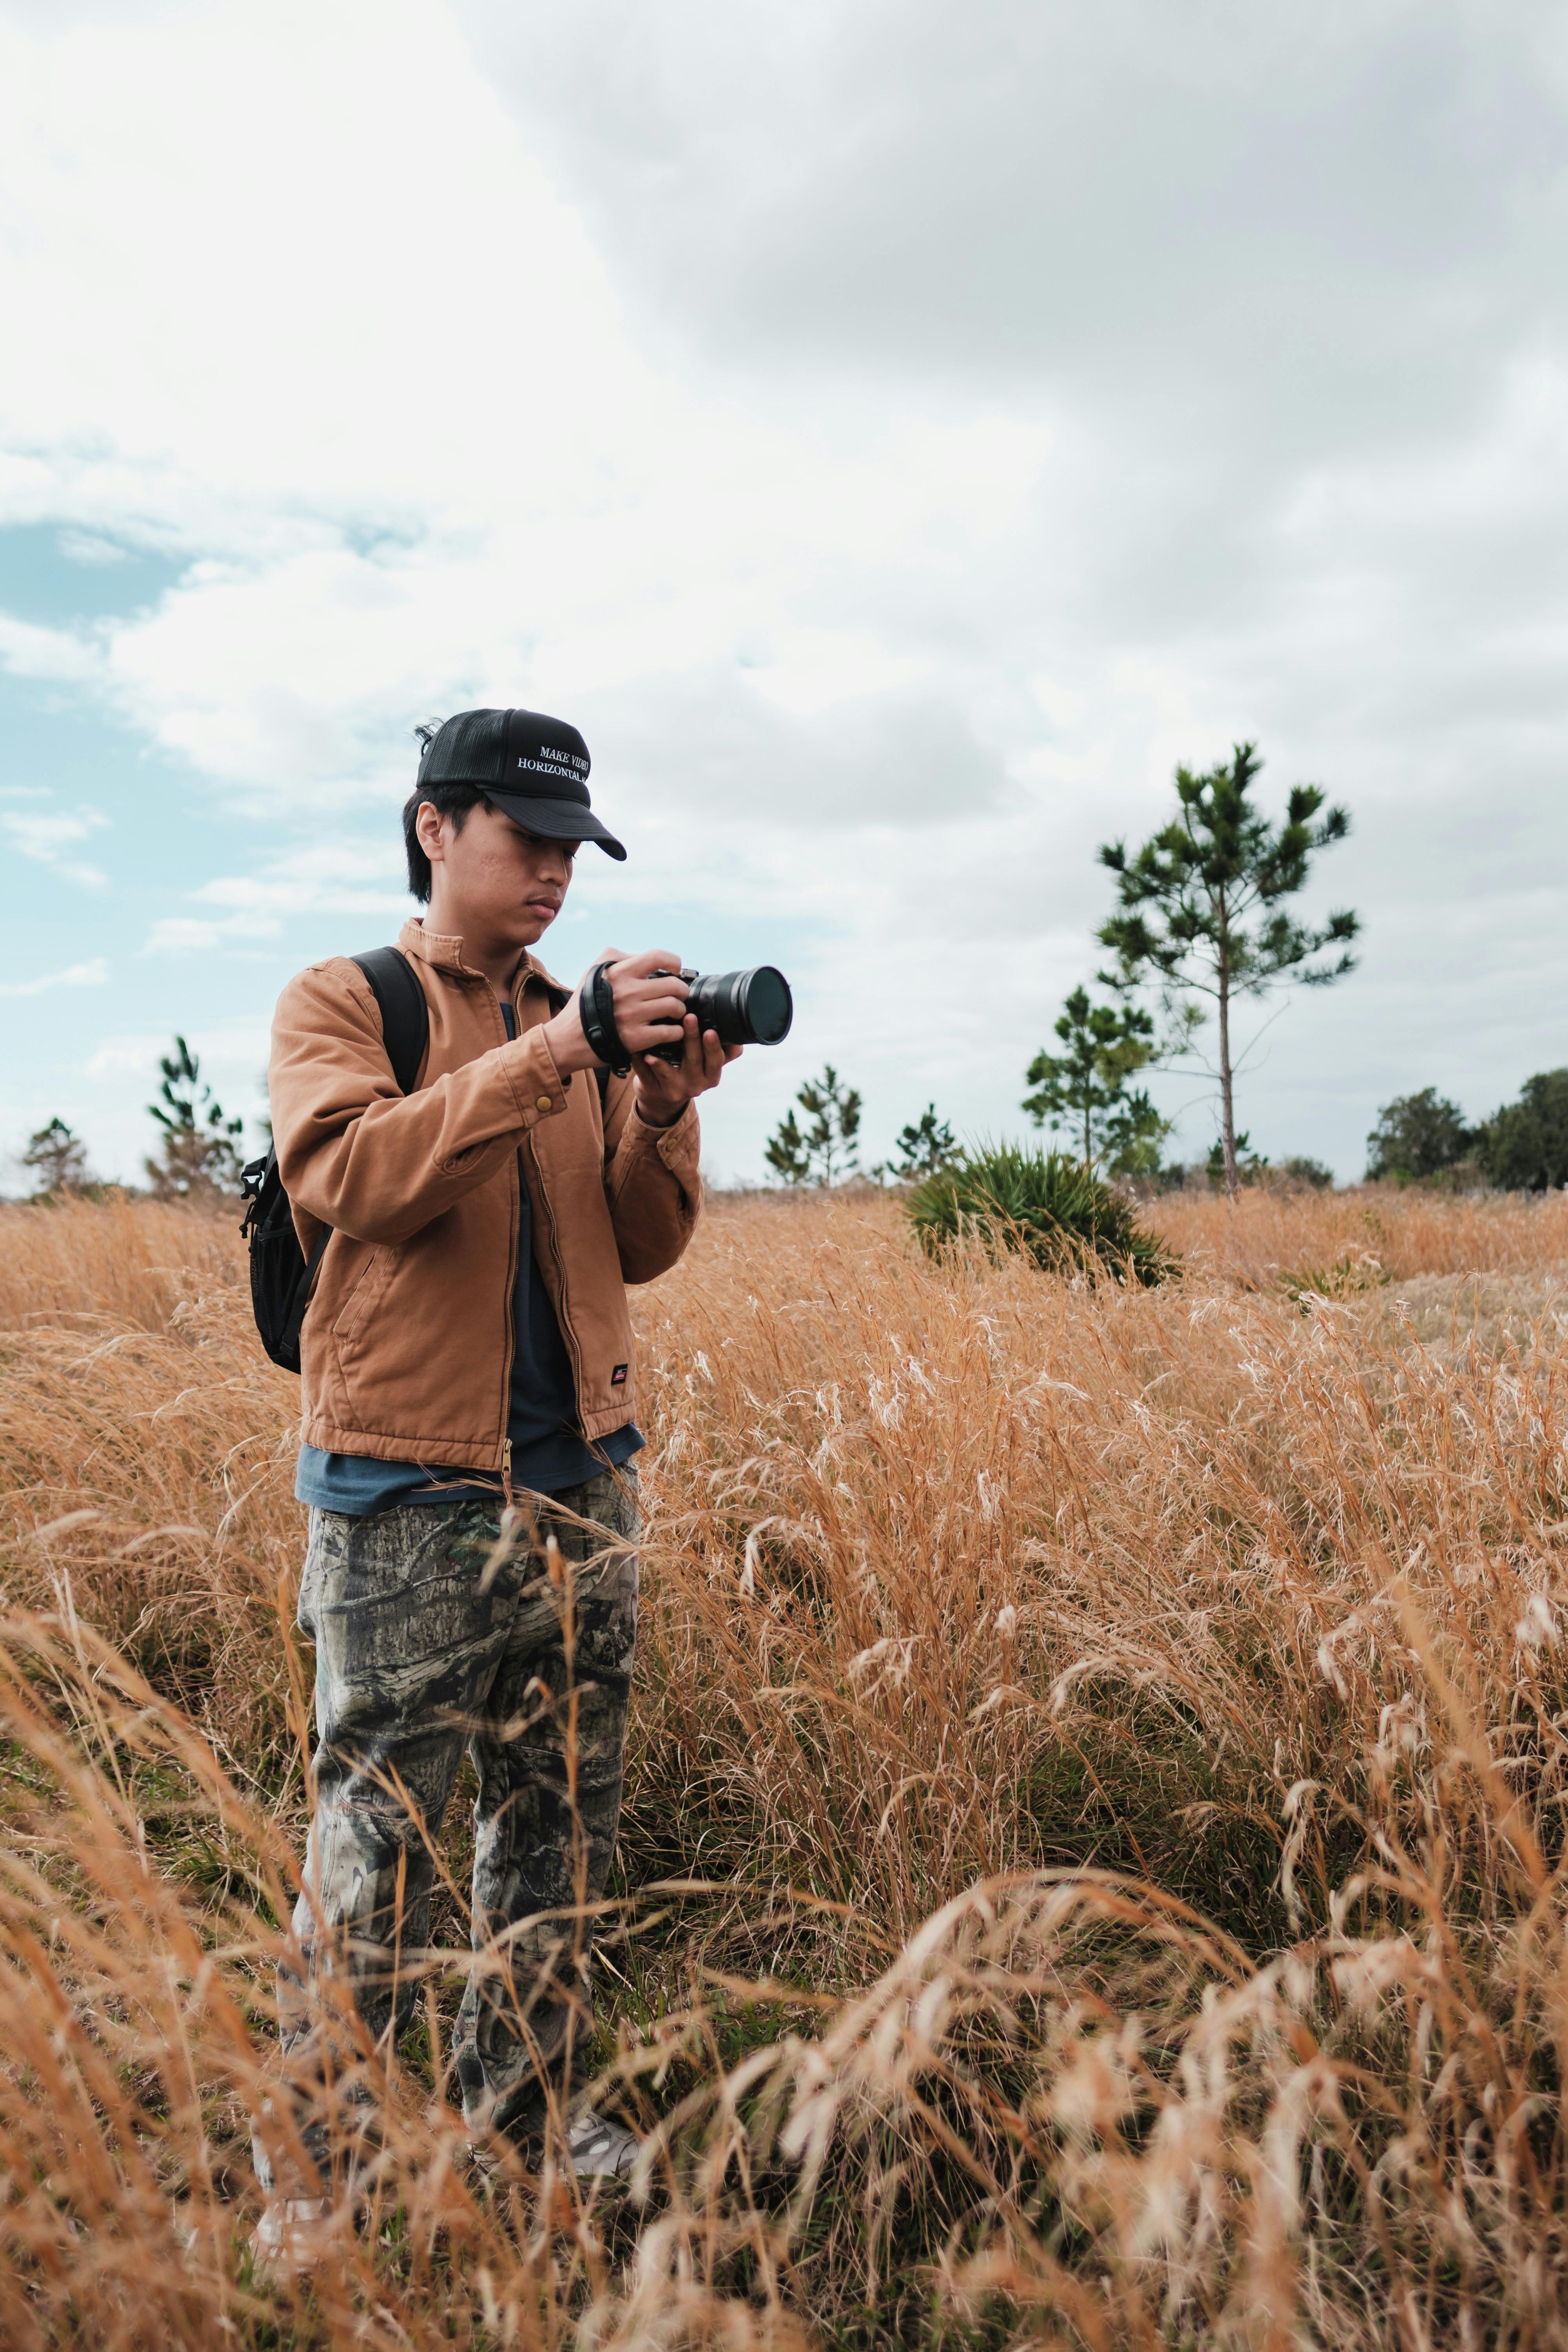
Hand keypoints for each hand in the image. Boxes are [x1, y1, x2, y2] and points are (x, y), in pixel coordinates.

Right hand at [542, 949, 693, 1075]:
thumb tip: (643, 957)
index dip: (674, 962)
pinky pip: (670, 1032)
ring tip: (674, 1014)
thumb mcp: (593, 970)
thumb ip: (617, 957)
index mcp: (620, 972)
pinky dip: (676, 1032)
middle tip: (679, 996)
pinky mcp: (636, 1038)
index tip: (676, 970)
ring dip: (680, 1011)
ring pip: (675, 1008)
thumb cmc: (583, 1004)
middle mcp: (629, 992)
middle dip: (681, 991)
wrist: (567, 1039)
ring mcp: (634, 1015)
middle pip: (674, 985)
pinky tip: (671, 1031)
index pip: (658, 957)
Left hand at [631, 1015, 742, 1127]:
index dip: (714, 1047)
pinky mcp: (653, 1091)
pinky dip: (640, 1063)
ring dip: (662, 1058)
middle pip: (694, 1061)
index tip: (711, 1030)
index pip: (717, 1061)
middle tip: (689, 1017)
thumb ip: (724, 1052)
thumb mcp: (708, 1066)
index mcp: (711, 1076)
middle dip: (692, 1039)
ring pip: (668, 1071)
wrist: (662, 1099)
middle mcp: (695, 1085)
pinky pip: (645, 1075)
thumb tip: (739, 1032)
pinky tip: (637, 1052)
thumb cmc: (687, 1072)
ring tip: (659, 1040)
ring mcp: (673, 1089)